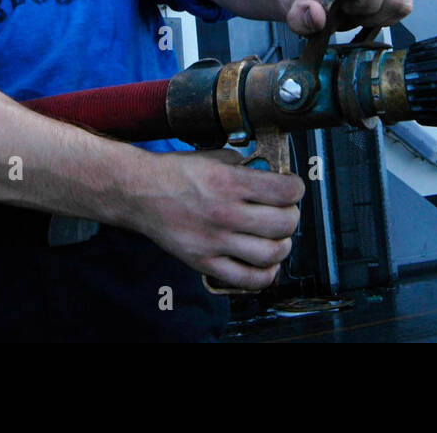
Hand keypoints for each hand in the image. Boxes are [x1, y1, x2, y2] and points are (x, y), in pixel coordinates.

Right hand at [126, 149, 304, 289]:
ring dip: (283, 245)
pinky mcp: (204, 262)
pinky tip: (264, 262)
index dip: (296, 188)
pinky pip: (247, 279)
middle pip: (284, 223)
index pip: (286, 191)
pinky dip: (265, 274)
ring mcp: (215, 241)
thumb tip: (269, 173)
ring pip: (271, 253)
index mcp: (230, 182)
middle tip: (286, 212)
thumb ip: (244, 165)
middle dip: (292, 216)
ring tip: (277, 237)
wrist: (140, 193)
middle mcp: (225, 213)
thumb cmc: (175, 174)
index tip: (292, 188)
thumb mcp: (214, 156)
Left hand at [283, 0, 413, 36]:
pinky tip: (370, 9)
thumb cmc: (309, 0)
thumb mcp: (296, 14)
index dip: (365, 4)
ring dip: (381, 15)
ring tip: (359, 10)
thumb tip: (317, 16)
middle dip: (373, 14)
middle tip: (350, 12)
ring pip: (402, 2)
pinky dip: (389, 14)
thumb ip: (301, 17)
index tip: (345, 7)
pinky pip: (406, 3)